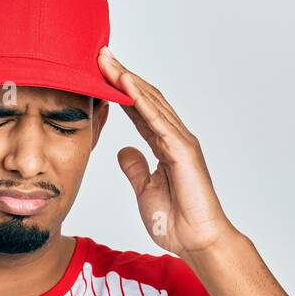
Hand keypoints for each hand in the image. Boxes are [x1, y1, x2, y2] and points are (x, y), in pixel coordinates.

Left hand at [97, 46, 238, 256]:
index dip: (119, 92)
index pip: (138, 111)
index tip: (98, 74)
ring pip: (151, 102)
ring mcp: (180, 141)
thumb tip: (123, 150)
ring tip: (106, 61)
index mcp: (164, 146)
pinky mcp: (183, 150)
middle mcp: (174, 138)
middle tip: (99, 54)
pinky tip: (124, 83)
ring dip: (128, 79)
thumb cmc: (176, 221)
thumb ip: (135, 168)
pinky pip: (157, 119)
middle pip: (144, 98)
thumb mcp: (145, 190)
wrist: (196, 241)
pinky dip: (140, 100)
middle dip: (121, 75)